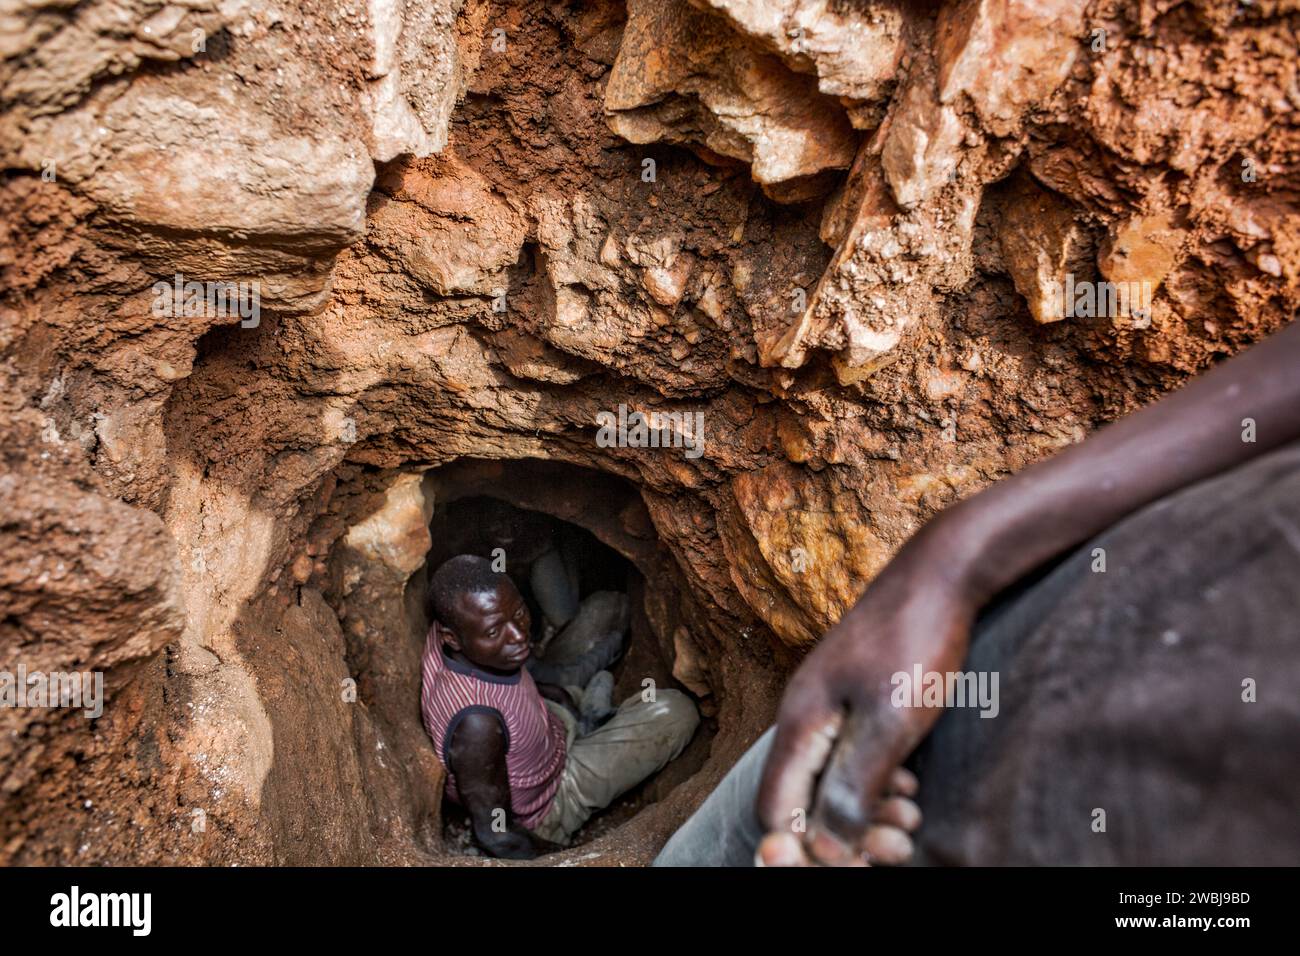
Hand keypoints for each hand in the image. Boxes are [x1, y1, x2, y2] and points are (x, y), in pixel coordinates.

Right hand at [756, 525, 979, 865]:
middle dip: (845, 833)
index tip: (854, 862)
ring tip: (911, 815)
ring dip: (866, 811)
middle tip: (898, 844)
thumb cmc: (916, 641)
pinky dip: (878, 784)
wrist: (943, 570)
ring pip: (832, 780)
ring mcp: (831, 705)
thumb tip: (826, 846)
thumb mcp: (892, 723)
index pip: (775, 807)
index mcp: (800, 721)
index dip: (804, 847)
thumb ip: (854, 785)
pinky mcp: (858, 698)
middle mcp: (805, 716)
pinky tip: (910, 786)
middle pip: (803, 799)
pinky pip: (853, 758)